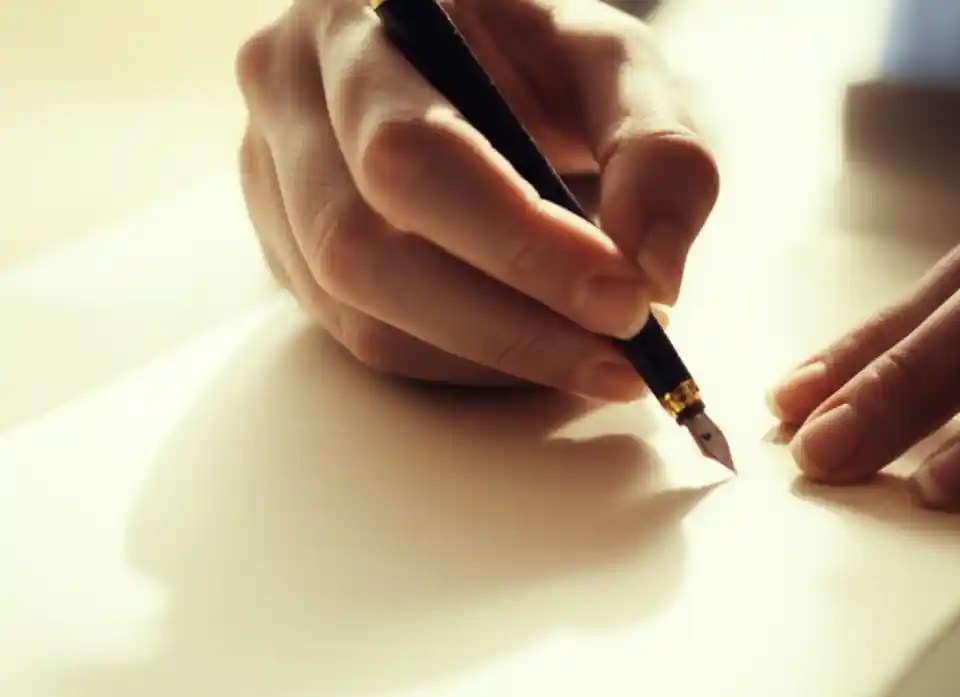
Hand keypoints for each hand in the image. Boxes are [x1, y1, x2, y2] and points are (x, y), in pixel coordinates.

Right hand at [234, 0, 717, 398]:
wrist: (481, 59)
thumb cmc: (539, 54)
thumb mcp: (614, 63)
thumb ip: (656, 146)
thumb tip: (652, 271)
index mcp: (354, 13)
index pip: (412, 149)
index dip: (519, 242)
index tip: (625, 299)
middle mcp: (288, 92)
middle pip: (364, 246)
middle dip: (510, 322)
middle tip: (623, 355)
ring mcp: (271, 179)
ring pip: (361, 312)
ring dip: (495, 359)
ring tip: (600, 361)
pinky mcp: (290, 249)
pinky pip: (368, 340)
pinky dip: (468, 366)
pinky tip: (542, 355)